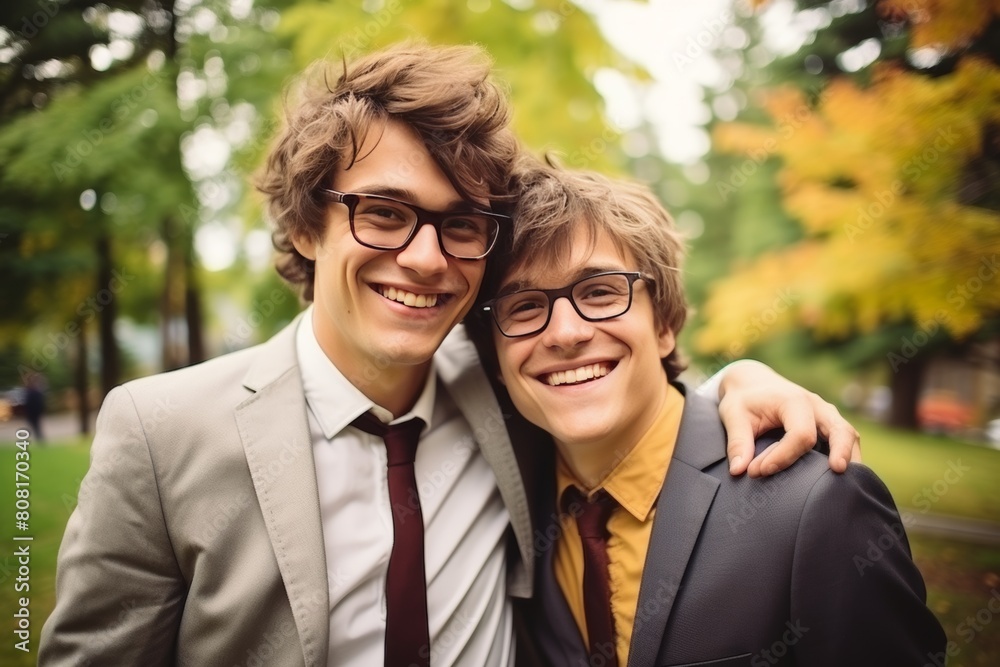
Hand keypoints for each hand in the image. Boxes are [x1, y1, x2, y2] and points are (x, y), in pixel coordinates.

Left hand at [716, 360, 860, 476]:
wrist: (752, 383)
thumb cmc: (744, 400)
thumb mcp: (733, 416)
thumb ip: (737, 443)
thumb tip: (738, 471)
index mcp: (793, 401)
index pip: (800, 434)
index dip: (783, 457)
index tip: (759, 471)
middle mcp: (815, 405)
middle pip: (839, 429)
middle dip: (841, 451)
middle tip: (837, 471)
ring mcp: (825, 414)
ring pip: (848, 434)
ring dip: (849, 456)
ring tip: (847, 482)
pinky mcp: (826, 423)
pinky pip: (844, 438)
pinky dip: (846, 455)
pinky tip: (840, 478)